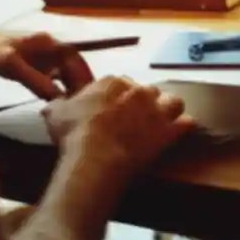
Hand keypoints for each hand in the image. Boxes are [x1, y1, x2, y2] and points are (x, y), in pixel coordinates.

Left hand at [0, 31, 94, 99]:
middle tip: (87, 101)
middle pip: (73, 64)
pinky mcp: (39, 64)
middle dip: (81, 81)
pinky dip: (62, 86)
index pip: (74, 56)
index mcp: (48, 42)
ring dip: (73, 84)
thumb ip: (35, 80)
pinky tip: (62, 100)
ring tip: (78, 103)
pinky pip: (57, 76)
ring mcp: (45, 55)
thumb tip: (57, 97)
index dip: (83, 72)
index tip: (89, 90)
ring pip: (66, 70)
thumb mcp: (12, 66)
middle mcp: (51, 46)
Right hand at [41, 77, 196, 174]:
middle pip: (147, 90)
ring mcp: (157, 110)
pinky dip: (182, 127)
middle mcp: (139, 90)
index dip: (116, 96)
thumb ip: (58, 104)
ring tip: (160, 121)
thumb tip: (53, 104)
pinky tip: (175, 134)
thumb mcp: (56, 113)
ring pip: (173, 101)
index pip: (119, 82)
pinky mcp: (170, 131)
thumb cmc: (74, 133)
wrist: (95, 157)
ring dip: (168, 109)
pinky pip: (187, 123)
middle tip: (134, 118)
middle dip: (143, 102)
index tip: (111, 108)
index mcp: (113, 82)